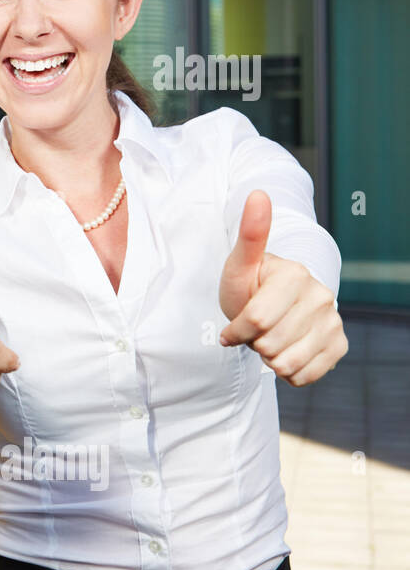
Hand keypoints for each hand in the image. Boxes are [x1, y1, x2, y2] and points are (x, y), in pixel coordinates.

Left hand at [219, 190, 347, 385]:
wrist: (268, 305)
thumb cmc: (247, 284)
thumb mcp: (239, 264)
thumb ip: (250, 234)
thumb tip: (257, 193)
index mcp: (295, 275)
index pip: (256, 321)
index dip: (236, 330)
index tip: (231, 326)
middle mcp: (322, 296)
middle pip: (270, 345)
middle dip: (253, 343)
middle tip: (254, 329)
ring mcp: (333, 321)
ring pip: (287, 364)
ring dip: (268, 358)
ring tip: (268, 337)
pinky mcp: (338, 345)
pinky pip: (305, 376)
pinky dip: (287, 372)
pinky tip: (283, 351)